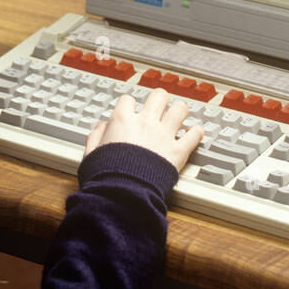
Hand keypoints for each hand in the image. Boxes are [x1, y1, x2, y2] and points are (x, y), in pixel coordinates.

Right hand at [83, 87, 203, 171]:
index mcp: (122, 121)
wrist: (122, 193)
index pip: (128, 100)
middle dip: (160, 100)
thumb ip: (96, 138)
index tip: (131, 111)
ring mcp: (163, 135)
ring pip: (180, 109)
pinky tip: (194, 134)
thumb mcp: (91, 155)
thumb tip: (100, 128)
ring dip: (180, 112)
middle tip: (160, 107)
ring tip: (179, 116)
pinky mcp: (177, 151)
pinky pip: (194, 135)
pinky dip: (196, 133)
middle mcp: (145, 123)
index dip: (129, 105)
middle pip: (158, 96)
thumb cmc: (106, 176)